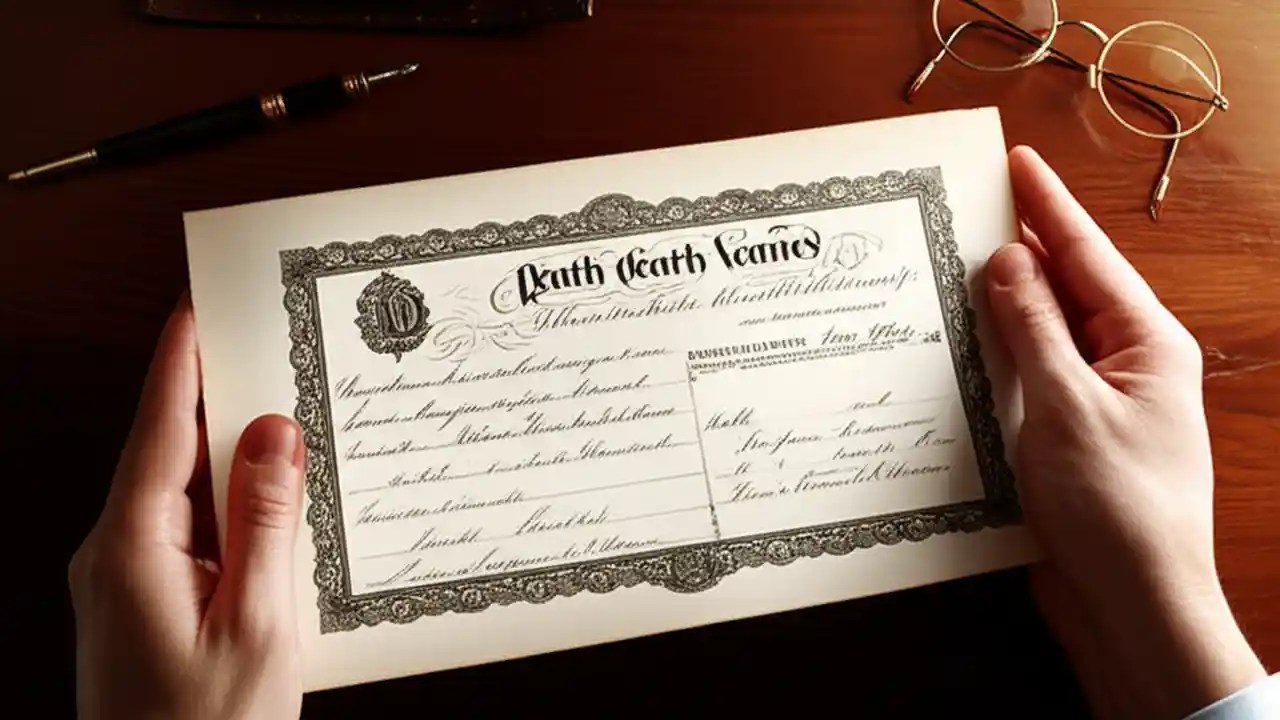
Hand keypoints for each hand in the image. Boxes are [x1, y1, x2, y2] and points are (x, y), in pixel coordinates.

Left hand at [69, 297, 304, 719]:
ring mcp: (125, 582)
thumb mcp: (258, 624)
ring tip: (290, 425)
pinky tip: (276, 512)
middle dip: (218, 397)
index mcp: (132, 549)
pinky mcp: (146, 605)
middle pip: (169, 451)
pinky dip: (232, 510)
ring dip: (232, 459)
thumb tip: (275, 433)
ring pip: (183, 494)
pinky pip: (190, 534)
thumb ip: (266, 521)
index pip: (158, 428)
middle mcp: (116, 555)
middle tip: (269, 349)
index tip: (200, 302)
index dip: (180, 359)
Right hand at [986, 147, 1264, 718]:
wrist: (1131, 603)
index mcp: (1146, 343)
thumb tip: (1006, 261)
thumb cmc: (1116, 507)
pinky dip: (997, 356)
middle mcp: (1127, 364)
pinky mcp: (1069, 437)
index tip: (1014, 162)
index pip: (1087, 256)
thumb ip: (1033, 327)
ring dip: (1001, 305)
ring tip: (953, 265)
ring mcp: (1098, 402)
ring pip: (1043, 334)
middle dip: (1020, 250)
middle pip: (1066, 289)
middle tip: (970, 207)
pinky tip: (961, 345)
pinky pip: (1030, 377)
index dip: (1046, 206)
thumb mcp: (1067, 404)